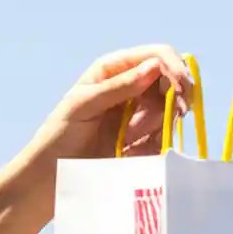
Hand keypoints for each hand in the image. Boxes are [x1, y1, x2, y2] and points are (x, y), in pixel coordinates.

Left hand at [5, 45, 194, 222]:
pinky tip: (131, 151)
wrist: (50, 178)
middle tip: (176, 112)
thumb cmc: (59, 136)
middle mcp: (130, 87)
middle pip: (170, 81)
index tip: (182, 87)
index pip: (156, 55)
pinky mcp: (142, 142)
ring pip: (169, 110)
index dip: (174, 66)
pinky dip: (154, 143)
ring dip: (155, 123)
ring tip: (127, 137)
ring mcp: (138, 115)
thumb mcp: (84, 104)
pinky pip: (163, 137)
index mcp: (114, 70)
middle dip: (174, 96)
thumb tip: (155, 66)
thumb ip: (119, 85)